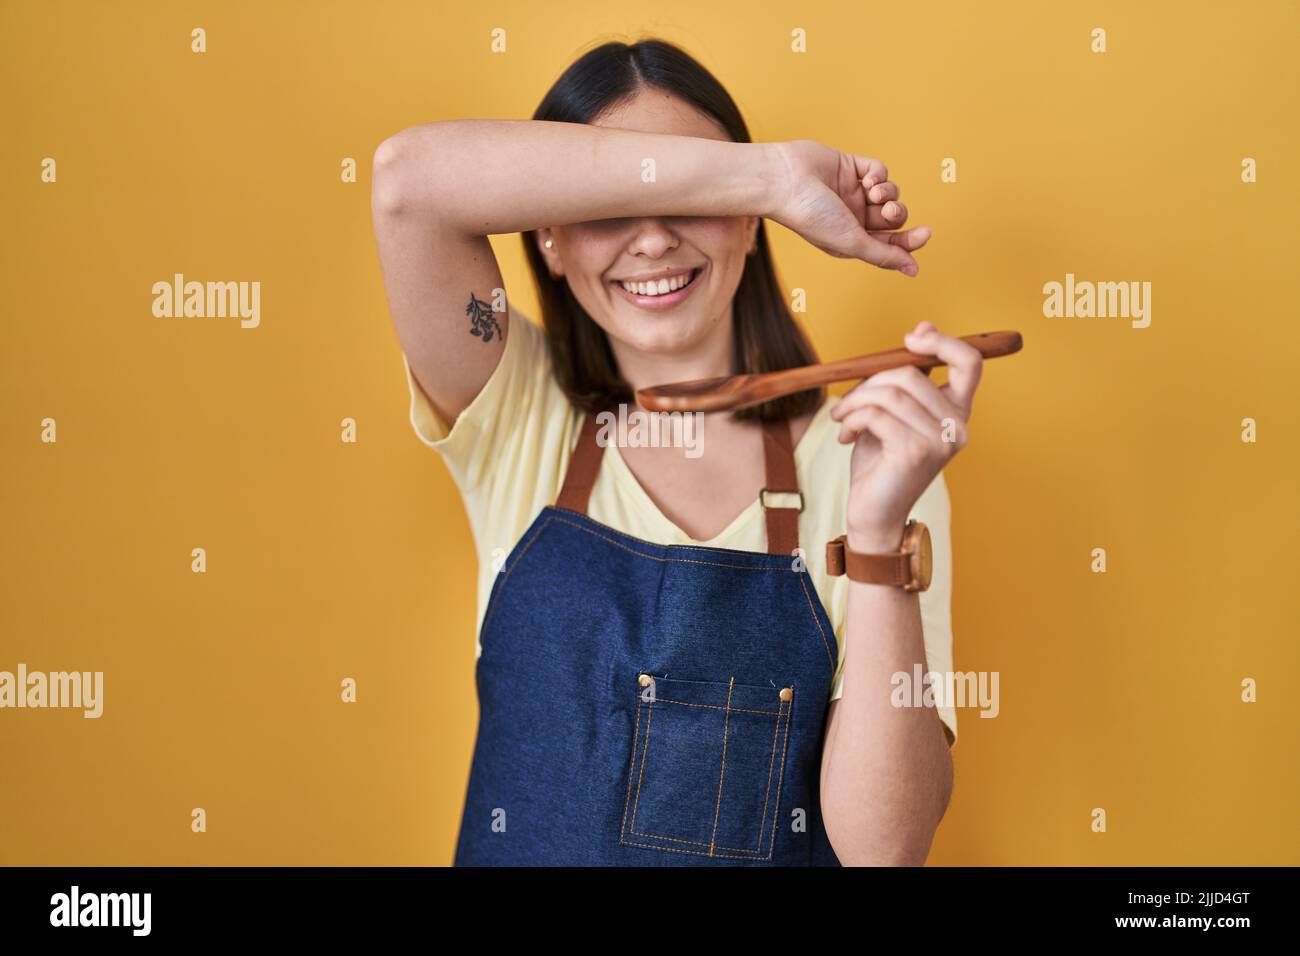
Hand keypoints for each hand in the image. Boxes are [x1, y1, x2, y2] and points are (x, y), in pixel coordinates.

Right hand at [768, 139, 930, 274]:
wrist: (784, 181)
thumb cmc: (812, 216)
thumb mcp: (851, 242)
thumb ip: (883, 255)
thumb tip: (913, 269)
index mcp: (851, 240)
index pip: (890, 244)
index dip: (909, 241)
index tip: (925, 234)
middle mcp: (853, 218)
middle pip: (893, 218)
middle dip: (895, 214)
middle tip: (886, 211)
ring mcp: (852, 192)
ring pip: (889, 193)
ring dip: (888, 193)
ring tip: (874, 192)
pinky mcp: (850, 167)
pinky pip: (878, 170)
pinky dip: (878, 174)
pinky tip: (866, 178)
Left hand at [830, 322, 983, 550]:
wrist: (873, 515)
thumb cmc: (879, 465)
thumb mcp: (892, 414)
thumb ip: (904, 380)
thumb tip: (922, 328)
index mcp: (956, 414)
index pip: (969, 363)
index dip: (942, 341)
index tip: (911, 337)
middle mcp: (957, 427)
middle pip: (912, 374)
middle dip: (870, 381)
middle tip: (847, 403)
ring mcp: (940, 441)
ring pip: (890, 393)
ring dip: (855, 401)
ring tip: (842, 419)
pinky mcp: (916, 452)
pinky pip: (876, 414)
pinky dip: (852, 419)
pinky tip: (844, 435)